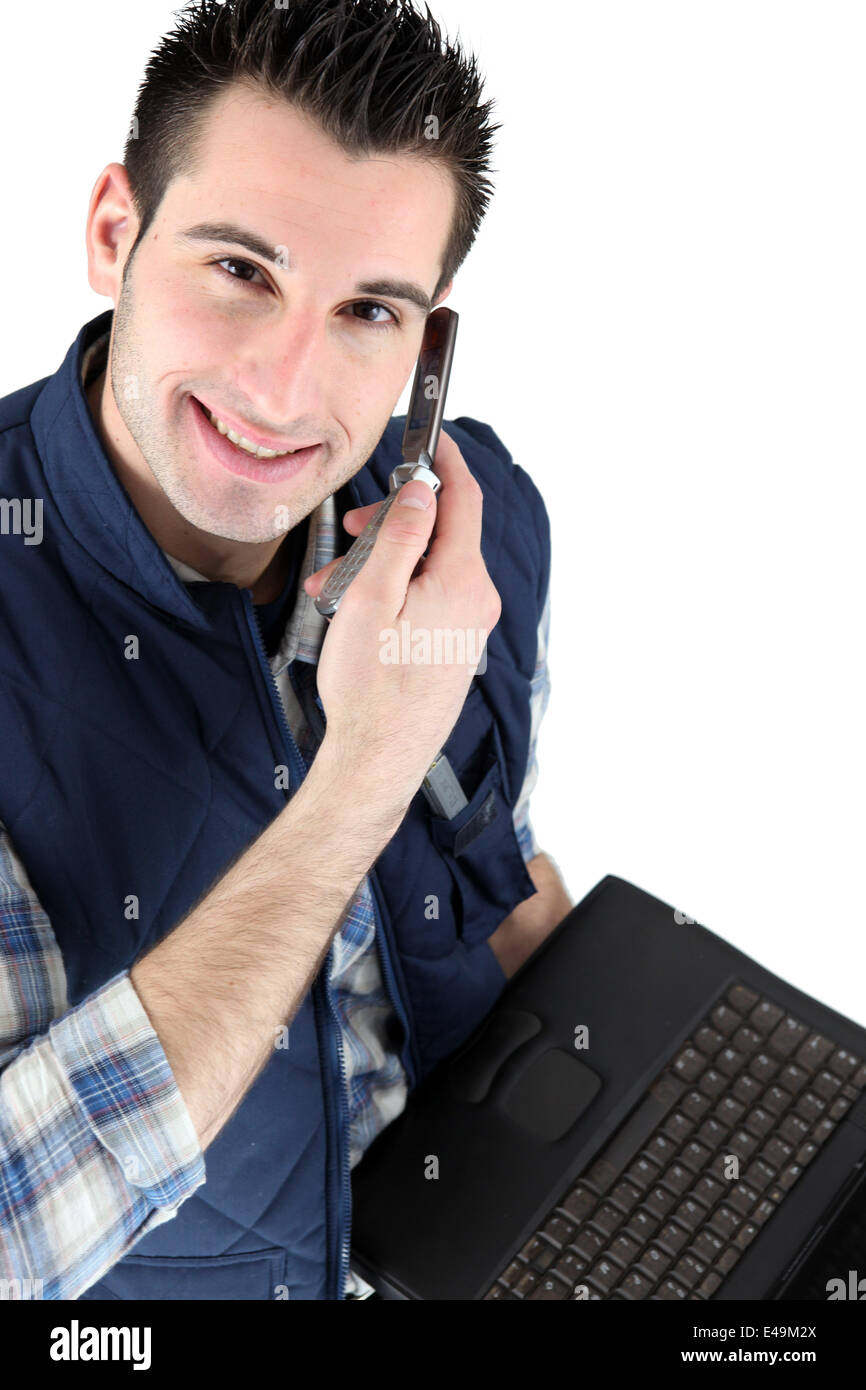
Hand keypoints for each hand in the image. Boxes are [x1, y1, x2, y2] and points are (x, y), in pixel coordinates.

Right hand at [303, 429, 500, 809]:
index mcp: (462, 580)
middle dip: (393, 524)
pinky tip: (359, 610)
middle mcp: (477, 600)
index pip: (465, 499)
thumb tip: (423, 490)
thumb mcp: (372, 597)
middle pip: (442, 534)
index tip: (432, 438)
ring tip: (336, 586)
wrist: (381, 758)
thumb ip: (399, 536)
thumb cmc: (370, 687)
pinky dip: (397, 591)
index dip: (447, 462)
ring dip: (385, 564)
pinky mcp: (457, 647)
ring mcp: (470, 626)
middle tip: (351, 533)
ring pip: (430, 568)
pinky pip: (431, 598)